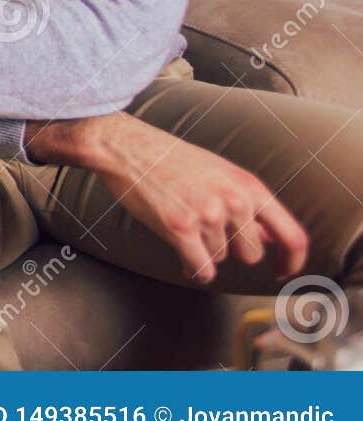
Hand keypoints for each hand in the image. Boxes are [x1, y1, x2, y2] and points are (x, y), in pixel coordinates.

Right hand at [26, 113, 308, 283]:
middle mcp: (233, 201)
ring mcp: (207, 214)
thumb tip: (273, 239)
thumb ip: (249, 204)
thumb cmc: (172, 160)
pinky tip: (184, 255)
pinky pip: (201, 268)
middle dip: (232, 249)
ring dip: (204, 251)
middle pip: (252, 254)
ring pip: (221, 259)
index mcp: (248, 186)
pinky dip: (193, 268)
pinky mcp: (180, 227)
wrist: (128, 147)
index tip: (283, 272)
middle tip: (208, 231)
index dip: (293, 261)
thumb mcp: (221, 173)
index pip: (291, 235)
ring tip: (185, 227)